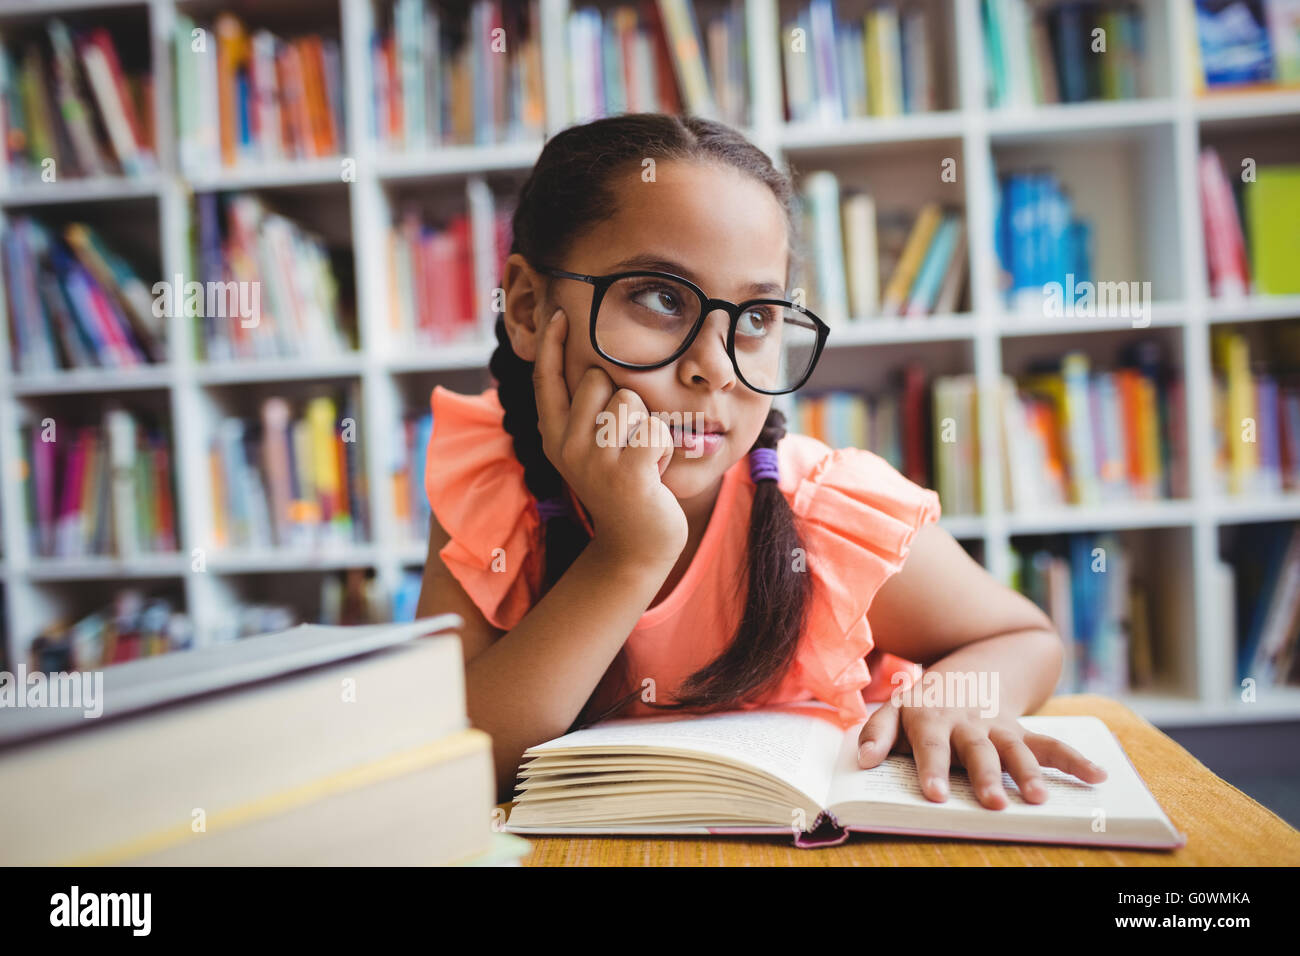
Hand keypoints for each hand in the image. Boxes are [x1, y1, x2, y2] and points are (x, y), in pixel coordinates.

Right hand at [533, 307, 687, 566]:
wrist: (637, 546)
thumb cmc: (624, 487)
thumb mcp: (593, 449)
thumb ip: (584, 412)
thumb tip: (587, 364)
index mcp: (556, 436)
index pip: (548, 379)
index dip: (552, 344)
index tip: (560, 312)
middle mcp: (567, 446)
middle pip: (599, 378)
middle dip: (625, 397)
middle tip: (627, 441)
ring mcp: (595, 462)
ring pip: (631, 399)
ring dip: (647, 424)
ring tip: (641, 457)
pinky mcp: (626, 475)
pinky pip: (655, 430)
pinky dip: (664, 448)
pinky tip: (653, 473)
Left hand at [855, 699, 1108, 809]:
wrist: (974, 663)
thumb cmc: (925, 700)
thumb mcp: (895, 707)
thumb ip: (876, 732)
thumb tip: (863, 761)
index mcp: (932, 718)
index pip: (931, 744)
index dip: (933, 768)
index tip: (936, 795)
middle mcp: (968, 722)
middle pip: (978, 750)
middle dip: (986, 776)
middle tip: (993, 804)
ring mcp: (999, 725)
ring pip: (1016, 748)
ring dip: (1027, 772)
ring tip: (1039, 799)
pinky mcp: (1023, 730)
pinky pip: (1051, 743)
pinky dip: (1075, 759)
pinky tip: (1097, 777)